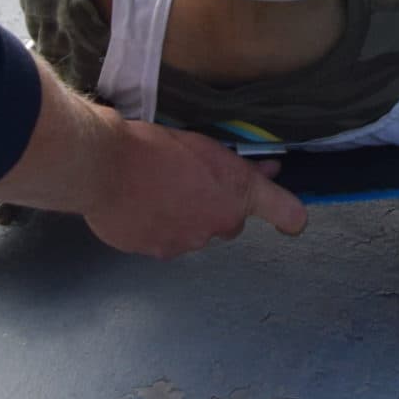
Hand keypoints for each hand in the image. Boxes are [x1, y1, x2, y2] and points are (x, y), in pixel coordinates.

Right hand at [80, 117, 306, 258]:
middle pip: (228, 221)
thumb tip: (268, 168)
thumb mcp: (205, 145)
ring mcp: (188, 243)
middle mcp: (220, 224)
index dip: (289, 215)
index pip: (286, 212)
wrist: (106, 168)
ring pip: (195, 232)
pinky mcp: (159, 253)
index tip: (291, 220)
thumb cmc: (155, 148)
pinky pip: (166, 241)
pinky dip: (159, 228)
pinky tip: (142, 206)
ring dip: (185, 217)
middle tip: (192, 182)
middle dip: (216, 206)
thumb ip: (240, 166)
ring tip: (159, 191)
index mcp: (238, 192)